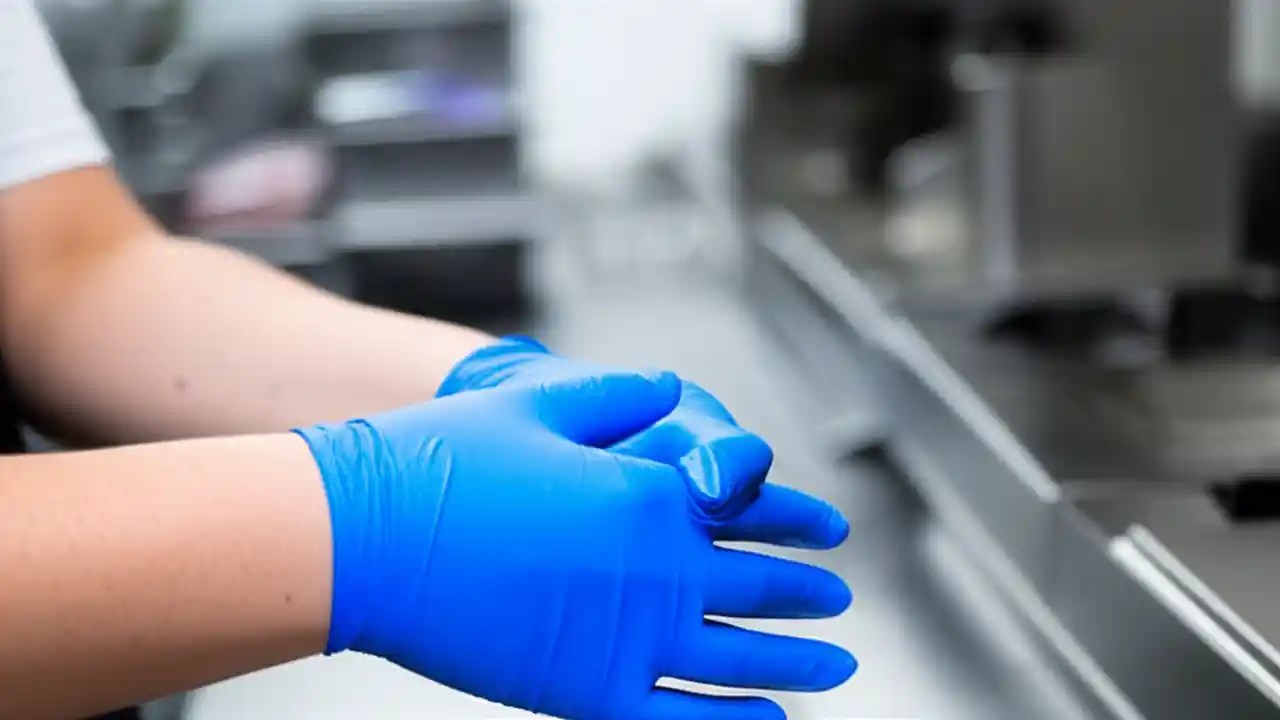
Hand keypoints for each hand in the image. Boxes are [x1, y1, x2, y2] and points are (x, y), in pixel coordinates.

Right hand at [296, 371, 855, 719]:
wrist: (371, 534)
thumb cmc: (446, 462)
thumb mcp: (539, 403)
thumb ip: (619, 398)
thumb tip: (668, 390)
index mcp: (648, 493)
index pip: (749, 509)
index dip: (796, 522)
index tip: (829, 533)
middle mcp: (657, 569)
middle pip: (757, 589)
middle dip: (806, 596)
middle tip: (836, 600)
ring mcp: (628, 636)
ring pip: (737, 658)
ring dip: (794, 663)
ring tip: (833, 665)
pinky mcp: (588, 691)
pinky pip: (682, 718)